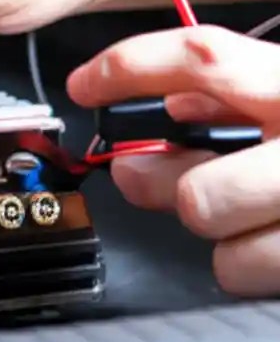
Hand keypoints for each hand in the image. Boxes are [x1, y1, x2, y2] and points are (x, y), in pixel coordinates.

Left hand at [67, 26, 279, 295]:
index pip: (206, 59)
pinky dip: (257, 268)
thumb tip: (172, 105)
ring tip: (256, 219)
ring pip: (227, 257)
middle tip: (164, 177)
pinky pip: (254, 282)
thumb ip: (242, 94)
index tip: (85, 84)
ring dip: (226, 243)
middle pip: (200, 195)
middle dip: (173, 193)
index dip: (130, 66)